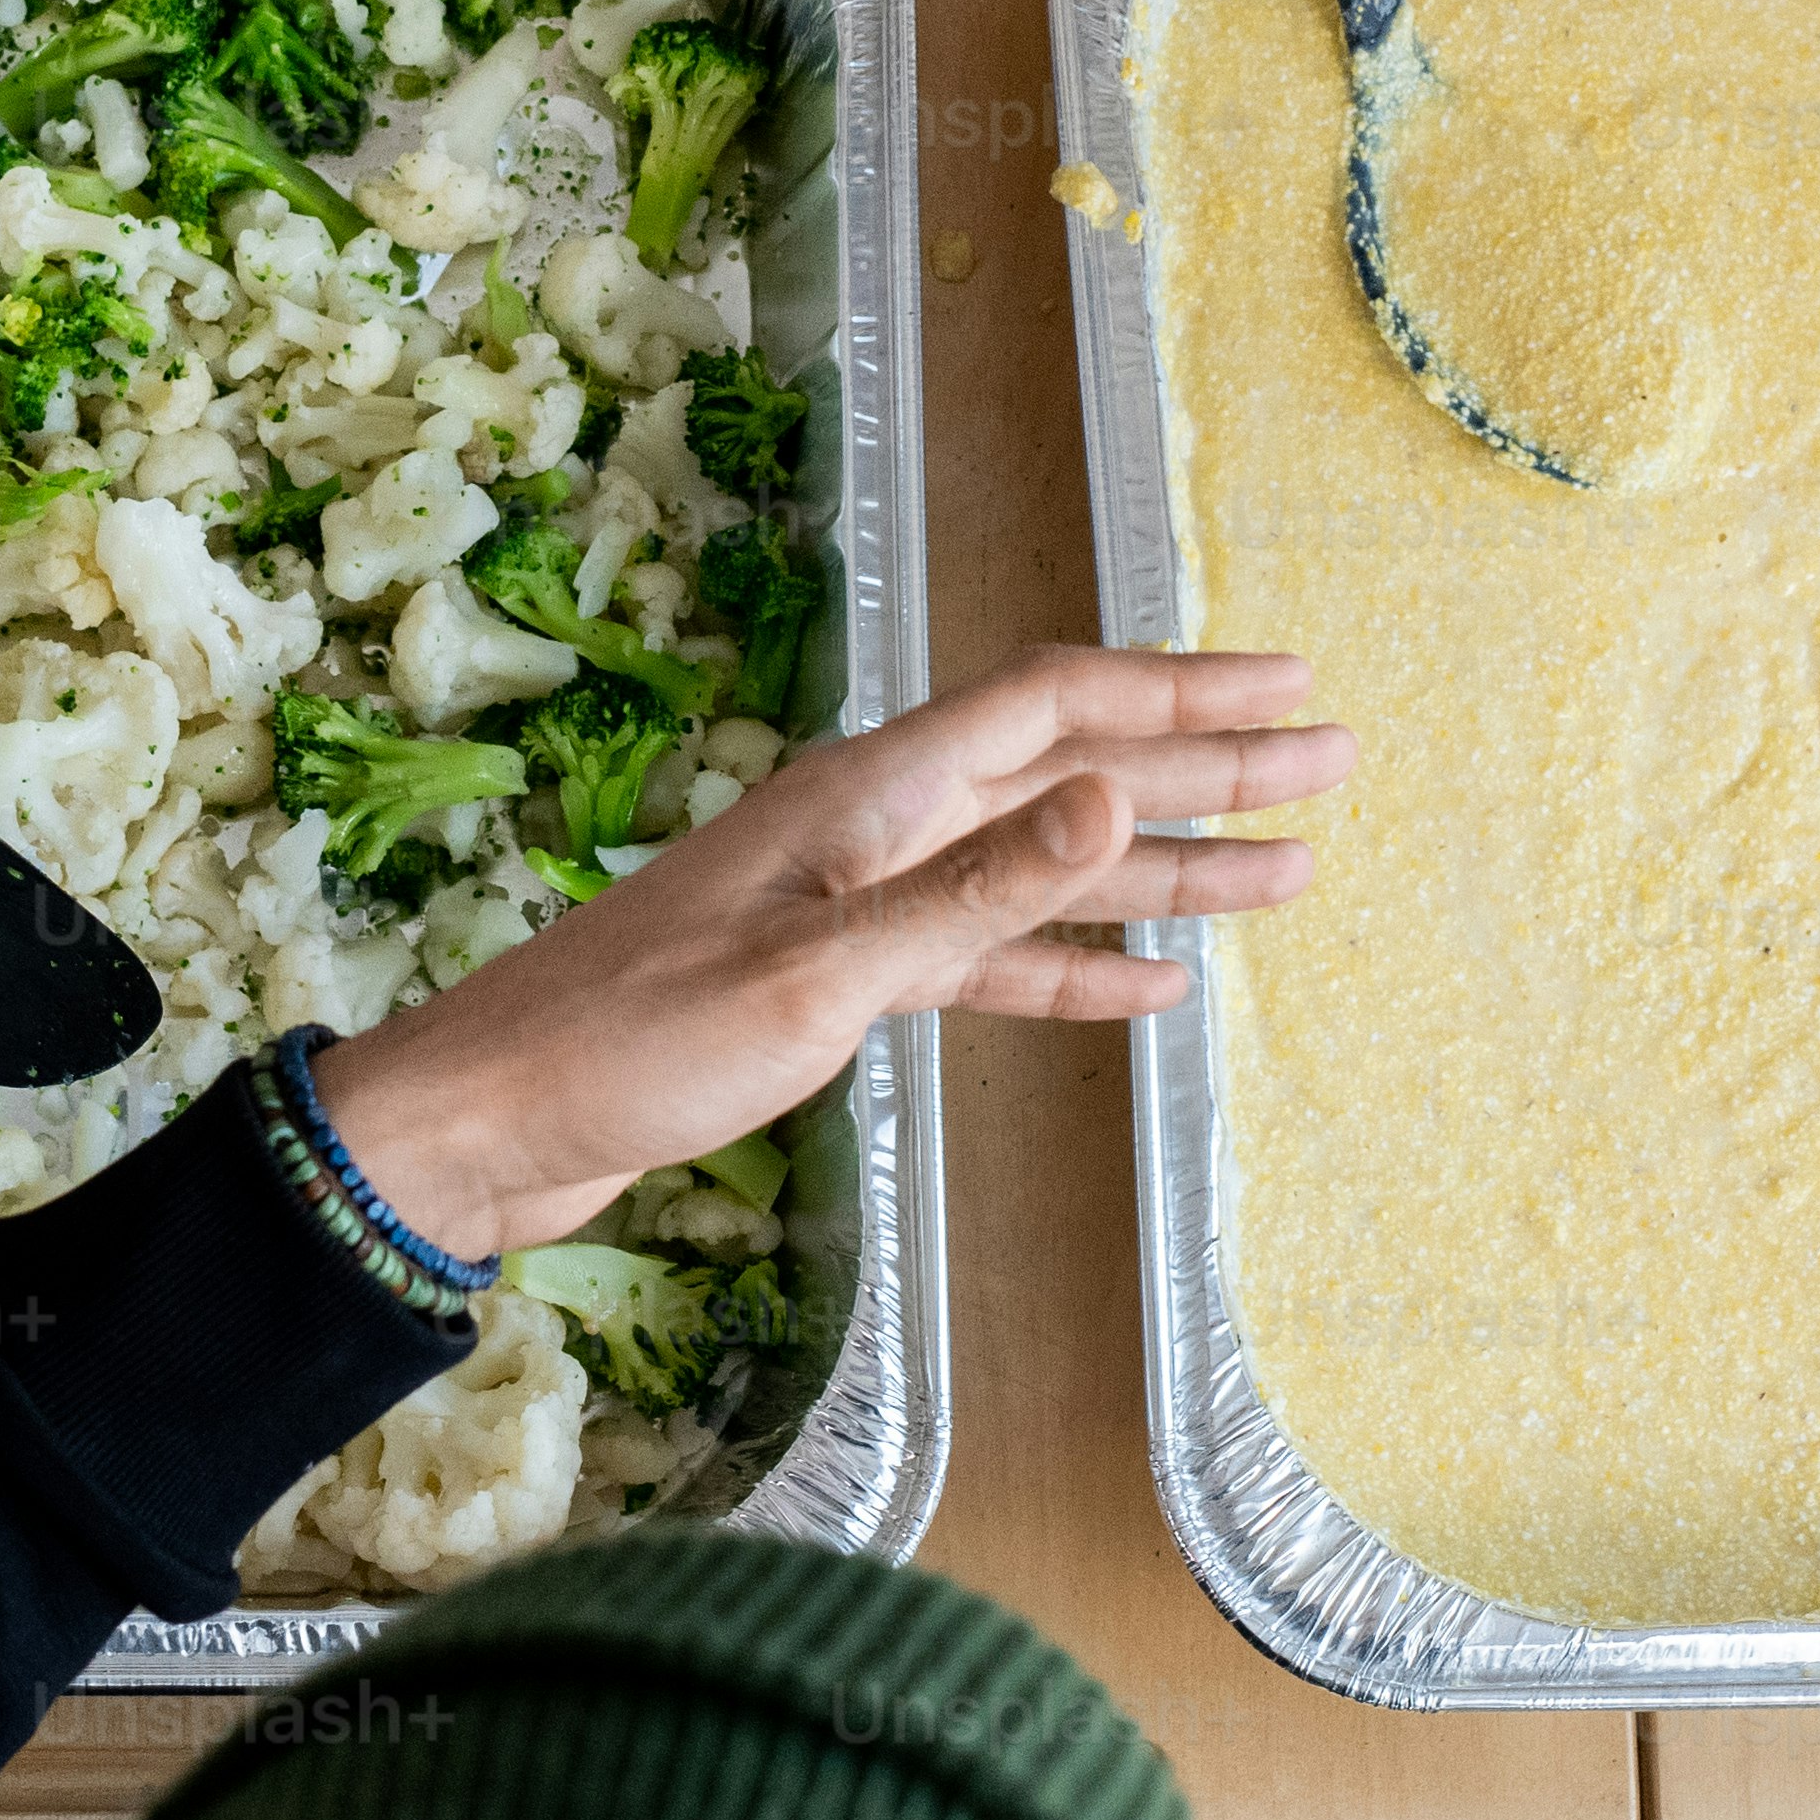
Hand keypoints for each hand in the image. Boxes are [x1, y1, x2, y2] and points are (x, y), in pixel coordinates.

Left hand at [323, 645, 1349, 1261]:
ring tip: (1288, 875)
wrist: (487, 1128)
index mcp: (869, 795)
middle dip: (1204, 768)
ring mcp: (851, 903)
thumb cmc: (630, 1045)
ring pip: (1042, 869)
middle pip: (1070, 773)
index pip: (1056, 707)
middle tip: (1331, 763)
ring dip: (1162, 870)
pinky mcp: (830, 986)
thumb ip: (975, 895)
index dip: (1182, 694)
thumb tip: (1116, 797)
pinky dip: (1073, 972)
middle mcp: (870, 827)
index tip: (1294, 690)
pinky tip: (1153, 989)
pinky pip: (985, 963)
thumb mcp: (820, 976)